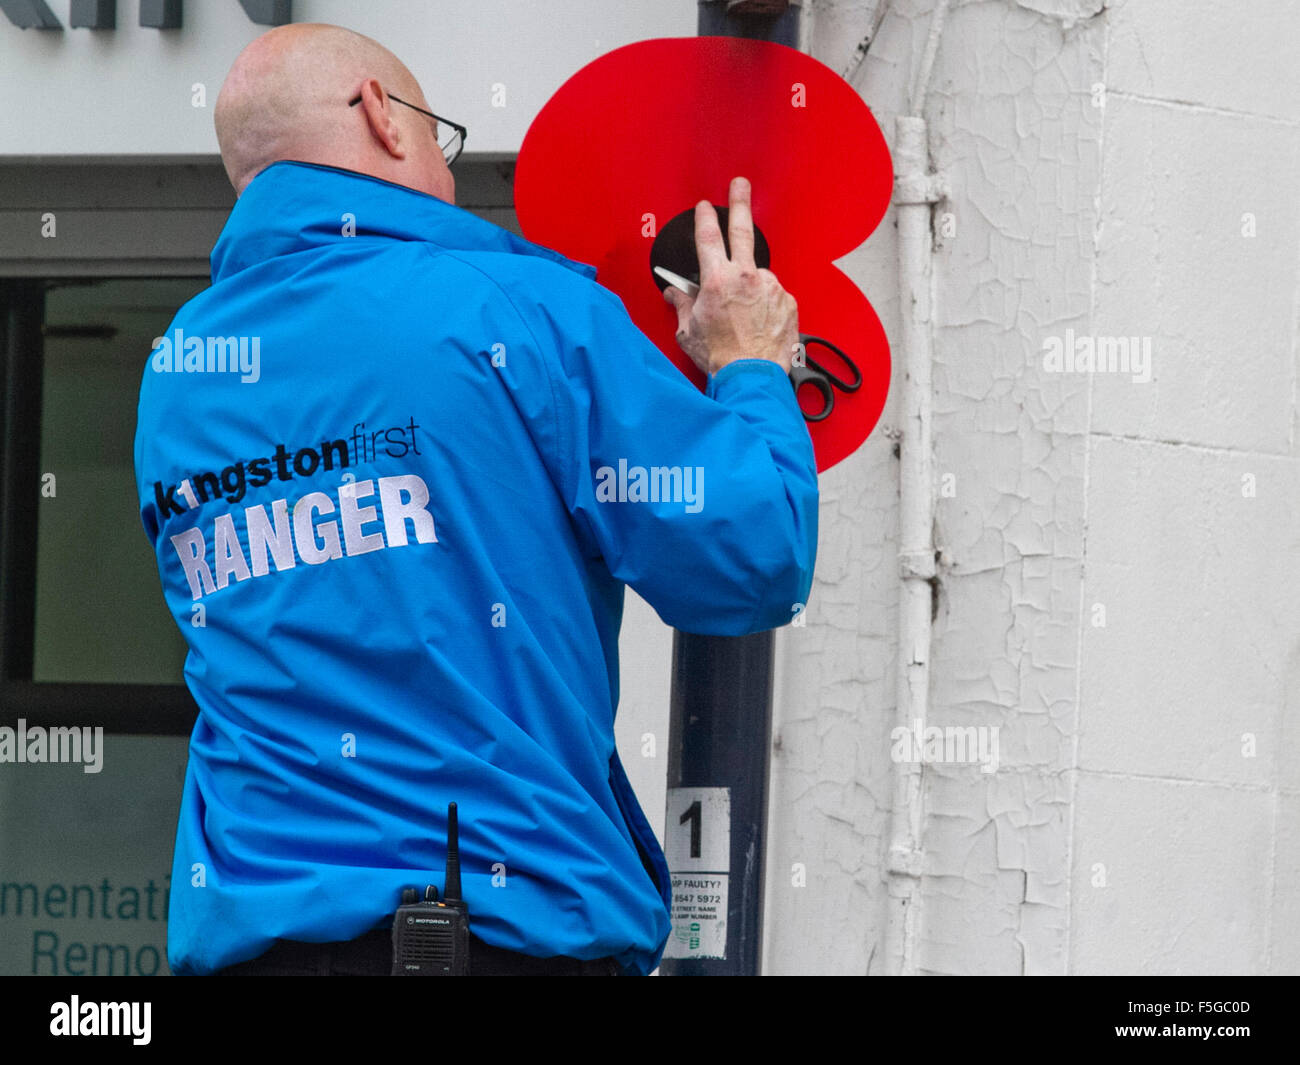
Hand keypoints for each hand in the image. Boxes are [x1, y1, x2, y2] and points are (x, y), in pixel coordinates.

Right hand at [663, 176, 798, 376]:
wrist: (752, 377)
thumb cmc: (721, 357)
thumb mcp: (689, 331)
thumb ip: (682, 305)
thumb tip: (674, 295)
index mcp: (718, 281)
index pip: (708, 237)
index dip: (704, 218)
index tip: (705, 207)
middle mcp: (746, 277)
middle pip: (742, 229)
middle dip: (740, 202)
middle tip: (740, 185)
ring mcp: (770, 287)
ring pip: (758, 276)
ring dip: (751, 287)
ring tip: (744, 317)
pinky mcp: (787, 301)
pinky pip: (773, 296)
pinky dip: (765, 304)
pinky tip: (758, 323)